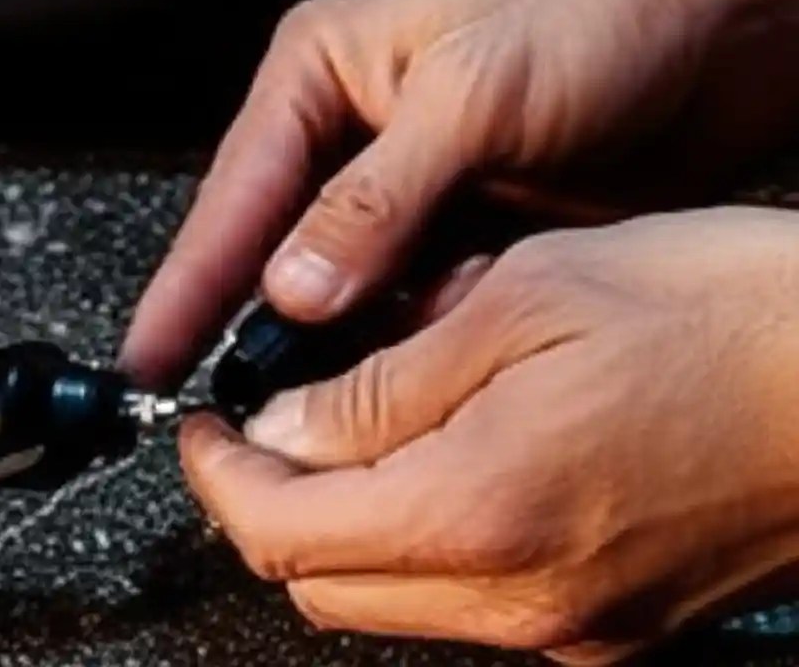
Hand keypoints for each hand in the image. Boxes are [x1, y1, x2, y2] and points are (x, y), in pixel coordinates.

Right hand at [122, 0, 798, 387]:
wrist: (721, 33)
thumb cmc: (597, 11)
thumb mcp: (473, 95)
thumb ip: (376, 199)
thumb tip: (293, 289)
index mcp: (322, 77)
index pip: (232, 196)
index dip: (187, 285)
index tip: (150, 358)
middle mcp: (351, 141)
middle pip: (273, 256)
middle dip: (259, 330)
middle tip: (235, 405)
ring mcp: (405, 198)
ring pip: (345, 296)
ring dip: (350, 342)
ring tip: (335, 390)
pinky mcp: (458, 239)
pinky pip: (412, 309)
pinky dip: (418, 340)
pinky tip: (431, 353)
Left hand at [179, 207, 798, 663]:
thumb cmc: (725, 316)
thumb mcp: (521, 300)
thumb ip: (383, 383)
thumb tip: (288, 428)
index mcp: (480, 510)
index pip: (279, 530)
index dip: (216, 476)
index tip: (203, 431)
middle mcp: (519, 597)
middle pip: (320, 582)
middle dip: (271, 503)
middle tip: (268, 425)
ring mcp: (568, 626)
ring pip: (390, 598)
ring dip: (347, 521)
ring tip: (368, 425)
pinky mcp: (609, 626)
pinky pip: (469, 600)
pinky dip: (426, 538)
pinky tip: (452, 459)